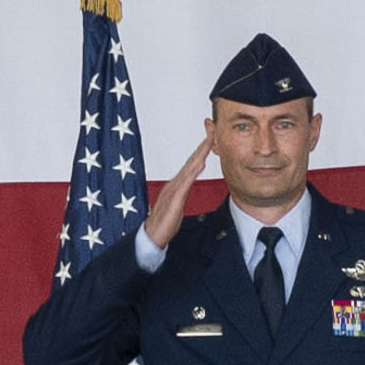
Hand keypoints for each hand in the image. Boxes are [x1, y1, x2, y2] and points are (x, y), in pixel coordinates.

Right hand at [140, 122, 216, 250]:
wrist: (152, 235)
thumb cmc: (165, 222)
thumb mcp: (178, 204)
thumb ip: (184, 191)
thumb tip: (190, 180)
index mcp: (177, 184)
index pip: (192, 162)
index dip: (201, 149)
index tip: (211, 136)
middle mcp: (175, 183)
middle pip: (191, 160)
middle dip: (203, 144)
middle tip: (212, 129)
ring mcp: (174, 190)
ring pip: (190, 168)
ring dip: (200, 154)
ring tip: (209, 140)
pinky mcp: (175, 200)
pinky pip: (186, 184)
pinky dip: (193, 172)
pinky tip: (200, 163)